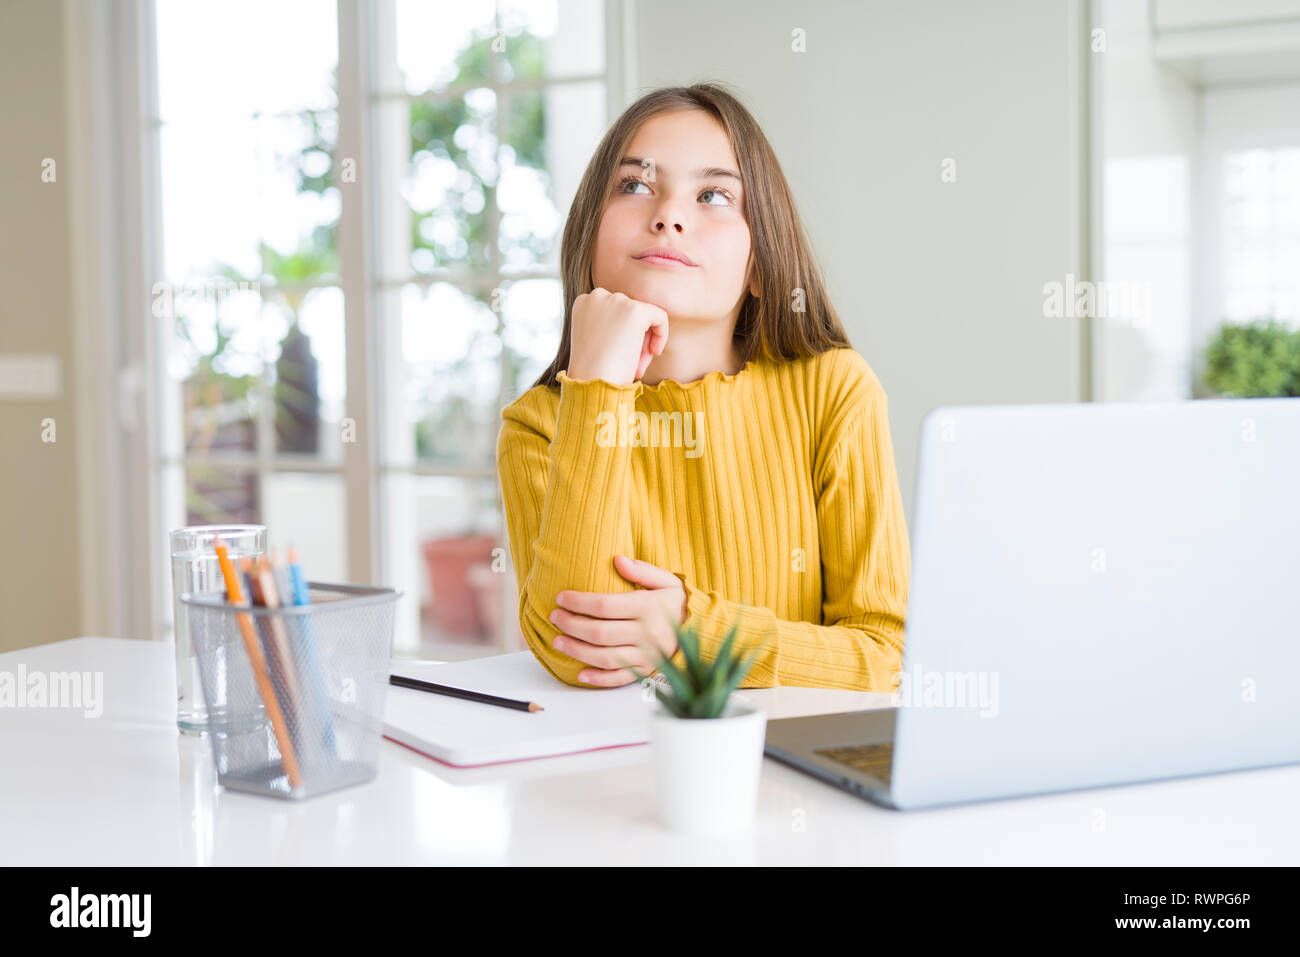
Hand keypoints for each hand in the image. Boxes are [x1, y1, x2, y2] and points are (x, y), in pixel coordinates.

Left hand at [549, 555, 686, 686]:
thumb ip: (642, 570)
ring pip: (605, 657)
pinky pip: (620, 678)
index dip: (578, 602)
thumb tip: (618, 559)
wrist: (704, 631)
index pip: (604, 605)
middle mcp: (646, 633)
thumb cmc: (679, 603)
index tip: (561, 598)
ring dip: (577, 651)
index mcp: (648, 607)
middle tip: (554, 617)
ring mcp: (646, 655)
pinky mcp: (647, 671)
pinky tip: (580, 674)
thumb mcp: (667, 580)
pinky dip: (599, 679)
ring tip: (559, 641)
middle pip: (599, 632)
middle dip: (571, 625)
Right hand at [566, 288, 668, 384]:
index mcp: (584, 303)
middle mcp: (597, 296)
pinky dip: (661, 335)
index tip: (620, 357)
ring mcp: (616, 300)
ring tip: (638, 366)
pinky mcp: (635, 311)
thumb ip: (612, 325)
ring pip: (645, 316)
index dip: (621, 335)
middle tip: (633, 366)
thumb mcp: (597, 342)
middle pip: (630, 312)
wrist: (592, 384)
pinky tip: (653, 353)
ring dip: (644, 342)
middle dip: (635, 339)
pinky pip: (660, 317)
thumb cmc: (593, 372)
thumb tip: (637, 320)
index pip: (615, 311)